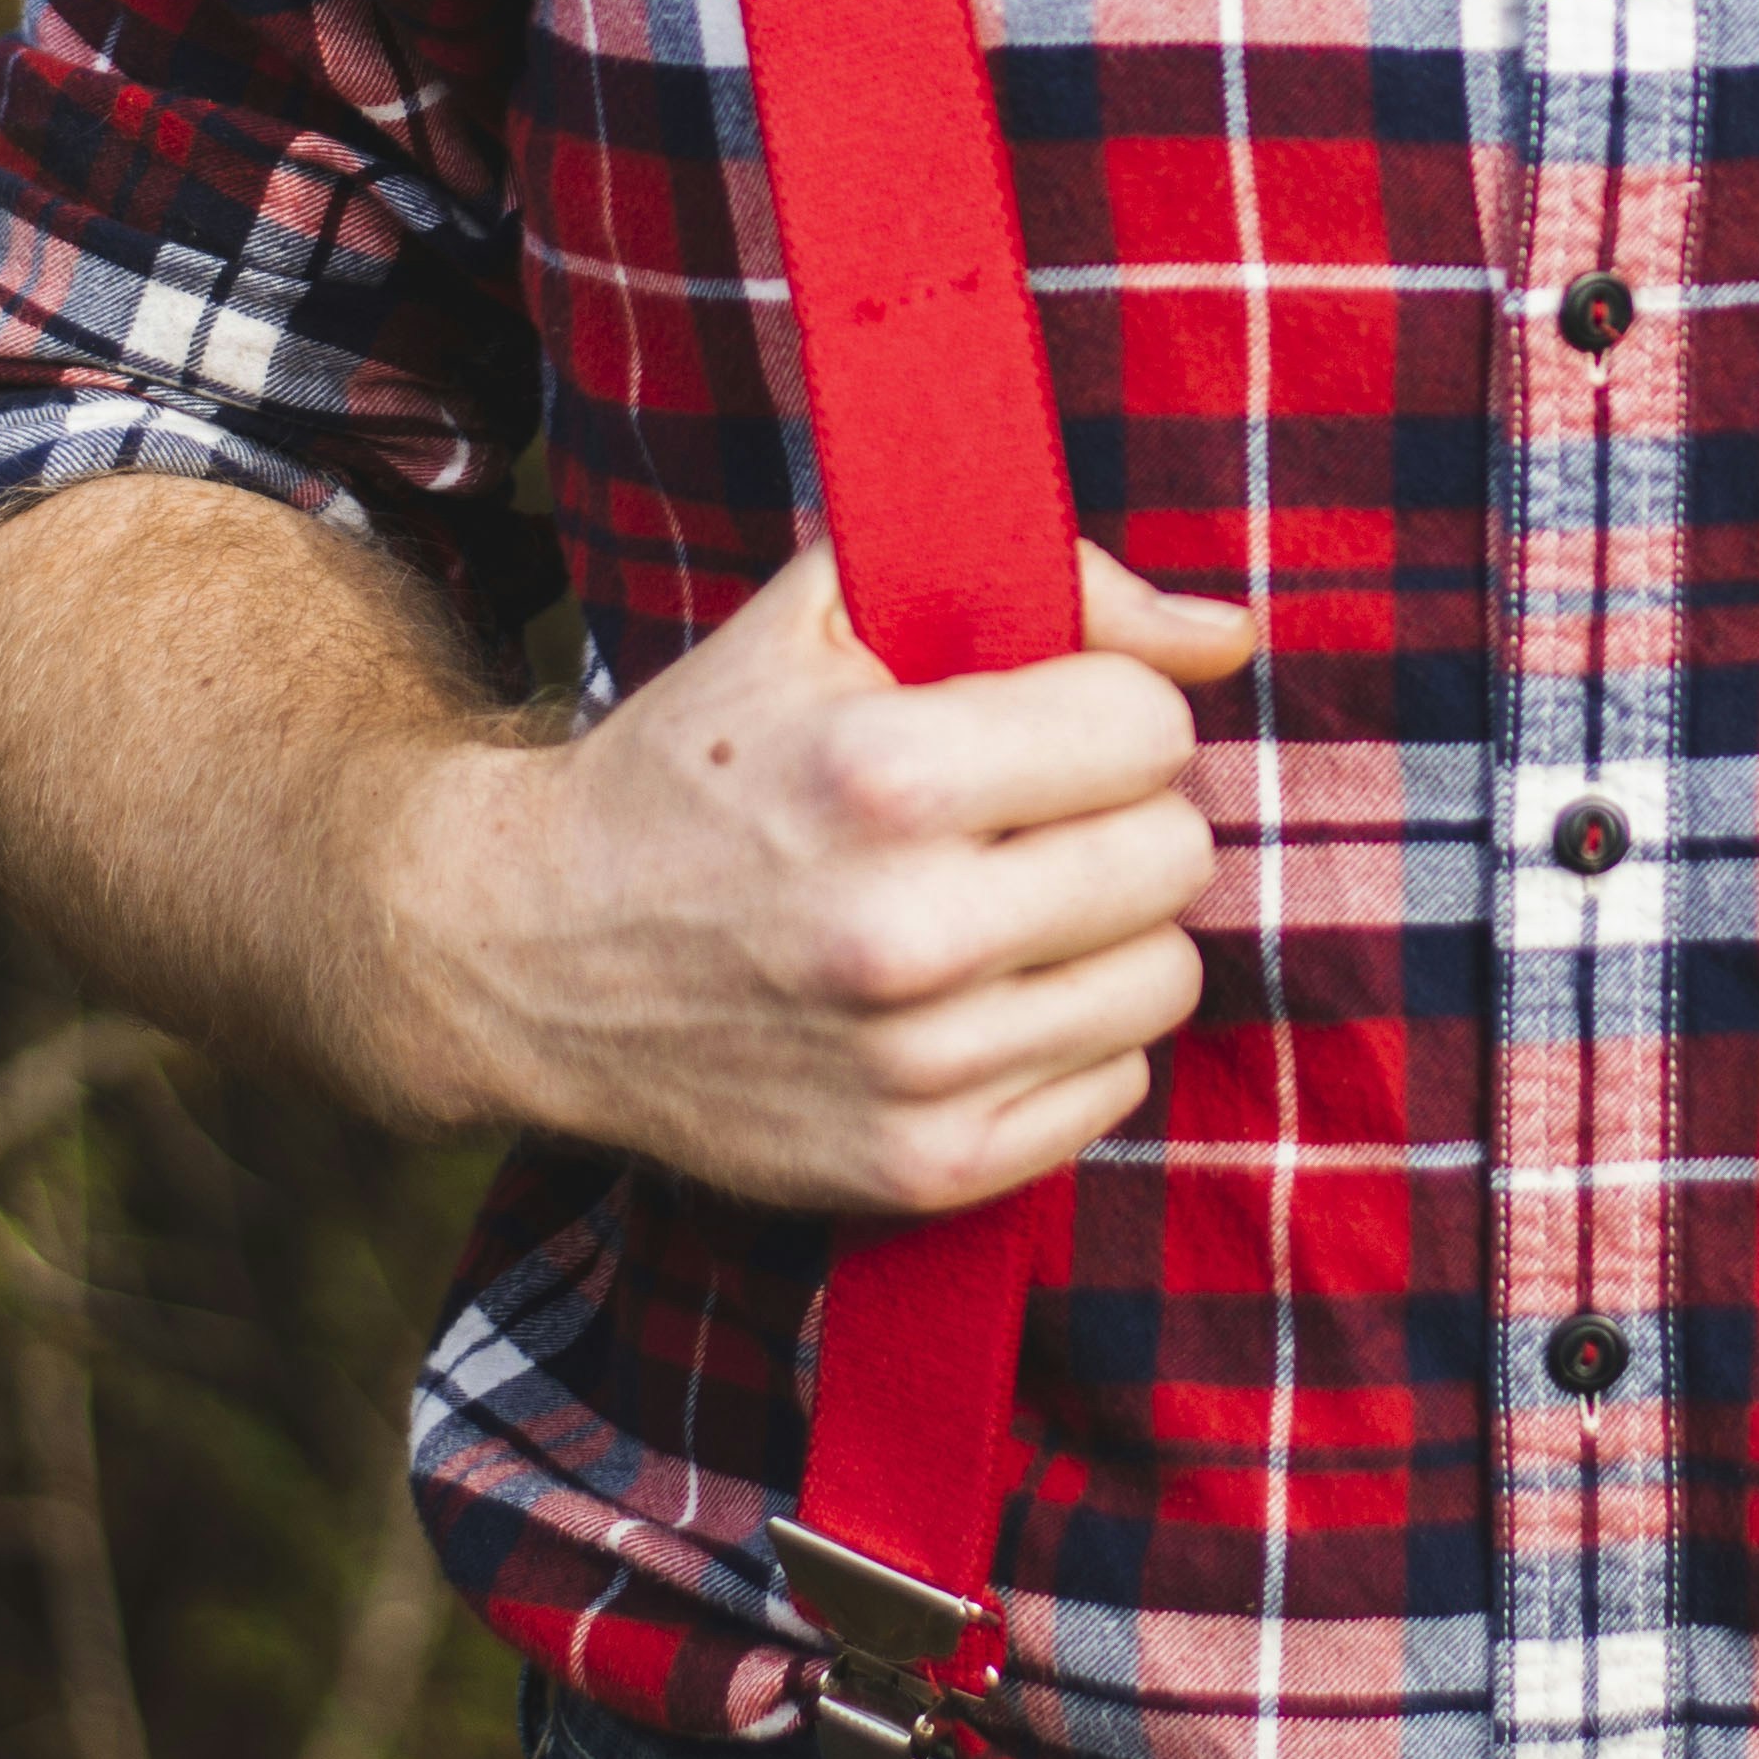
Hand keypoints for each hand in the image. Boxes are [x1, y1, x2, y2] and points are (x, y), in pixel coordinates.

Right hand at [403, 537, 1256, 1216]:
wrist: (531, 951)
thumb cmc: (701, 762)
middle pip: (1175, 853)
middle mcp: (902, 931)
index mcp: (883, 773)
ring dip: (1107, 932)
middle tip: (1028, 816)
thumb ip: (1051, 588)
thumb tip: (1227, 636)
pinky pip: (1114, 1088)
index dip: (1107, 708)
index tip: (1043, 721)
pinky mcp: (917, 1170)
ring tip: (1008, 903)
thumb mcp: (833, 616)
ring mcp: (912, 1067)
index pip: (1150, 724)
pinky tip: (983, 995)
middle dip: (1119, 815)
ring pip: (1165, 977)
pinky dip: (1072, 1036)